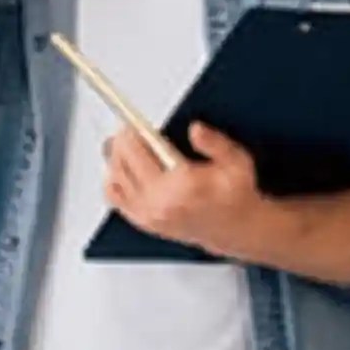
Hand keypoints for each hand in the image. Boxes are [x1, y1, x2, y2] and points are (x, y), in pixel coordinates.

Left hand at [104, 122, 273, 256]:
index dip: (132, 132)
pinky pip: (114, 196)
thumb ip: (216, 143)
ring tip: (128, 146)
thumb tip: (195, 129)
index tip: (130, 121)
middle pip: (121, 162)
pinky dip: (113, 178)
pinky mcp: (143, 221)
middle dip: (123, 141)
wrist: (235, 229)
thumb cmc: (235, 195)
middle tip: (130, 129)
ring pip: (114, 177)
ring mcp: (148, 215)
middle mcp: (160, 202)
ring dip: (116, 157)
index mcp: (180, 186)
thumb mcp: (237, 162)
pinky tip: (123, 168)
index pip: (140, 151)